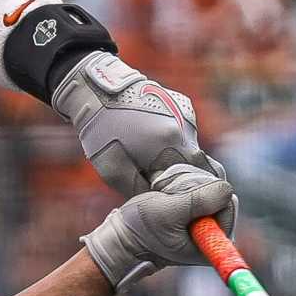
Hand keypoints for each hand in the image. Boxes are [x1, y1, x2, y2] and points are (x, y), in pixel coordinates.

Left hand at [51, 52, 225, 198]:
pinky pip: (184, 131)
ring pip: (191, 147)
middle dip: (185, 177)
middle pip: (197, 163)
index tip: (173, 198)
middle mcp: (183, 128)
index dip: (186, 193)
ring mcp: (185, 113)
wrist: (98, 91)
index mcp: (169, 144)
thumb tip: (162, 204)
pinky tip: (153, 137)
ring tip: (151, 156)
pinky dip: (174, 140)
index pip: (195, 180)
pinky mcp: (182, 105)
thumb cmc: (102, 133)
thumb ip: (141, 190)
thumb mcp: (114, 171)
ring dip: (178, 157)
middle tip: (164, 182)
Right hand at [80, 163, 235, 290]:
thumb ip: (199, 201)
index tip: (178, 203)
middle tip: (168, 197)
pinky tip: (167, 193)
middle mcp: (216, 233)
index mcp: (214, 243)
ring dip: (184, 183)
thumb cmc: (141, 229)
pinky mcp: (200, 210)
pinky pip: (201, 184)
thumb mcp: (168, 213)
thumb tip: (227, 189)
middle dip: (193, 187)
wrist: (123, 235)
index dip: (203, 194)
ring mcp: (209, 221)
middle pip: (220, 192)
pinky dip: (183, 182)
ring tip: (164, 196)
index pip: (227, 203)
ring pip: (209, 184)